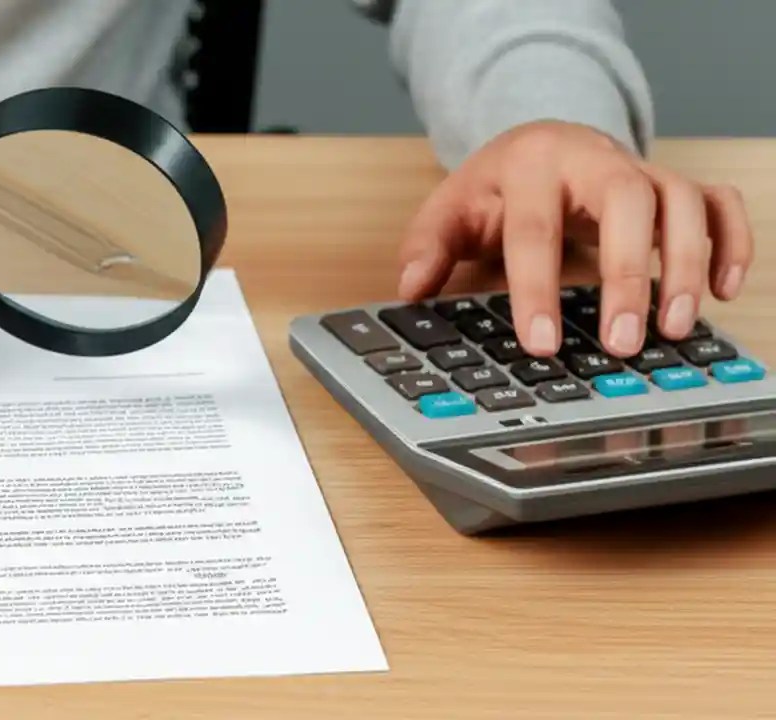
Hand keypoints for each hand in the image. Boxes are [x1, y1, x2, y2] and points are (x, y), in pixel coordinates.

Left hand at [397, 120, 753, 357]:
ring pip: (682, 202)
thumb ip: (428, 246)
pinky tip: (725, 292)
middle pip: (625, 204)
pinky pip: (719, 203)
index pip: (535, 231)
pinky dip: (731, 242)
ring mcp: (641, 170)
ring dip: (685, 266)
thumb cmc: (497, 186)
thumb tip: (410, 288)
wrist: (540, 141)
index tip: (541, 343)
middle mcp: (594, 159)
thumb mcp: (451, 207)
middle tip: (622, 342)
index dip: (537, 290)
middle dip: (627, 275)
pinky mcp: (675, 184)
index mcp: (531, 164)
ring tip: (673, 329)